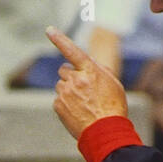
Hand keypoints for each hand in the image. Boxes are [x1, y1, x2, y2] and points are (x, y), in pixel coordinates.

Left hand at [46, 26, 127, 140]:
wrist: (105, 132)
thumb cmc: (113, 107)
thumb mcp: (113, 83)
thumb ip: (99, 69)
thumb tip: (89, 63)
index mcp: (90, 70)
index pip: (71, 50)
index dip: (59, 39)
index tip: (49, 30)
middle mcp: (75, 79)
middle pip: (64, 71)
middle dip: (71, 76)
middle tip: (83, 89)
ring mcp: (65, 93)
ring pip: (61, 85)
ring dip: (68, 90)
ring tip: (83, 103)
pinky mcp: (58, 105)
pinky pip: (58, 99)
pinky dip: (65, 104)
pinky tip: (78, 111)